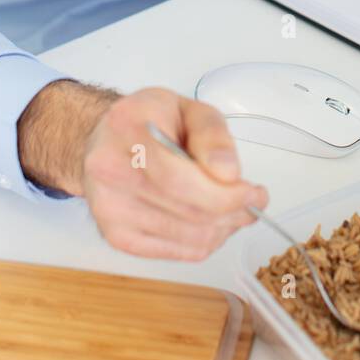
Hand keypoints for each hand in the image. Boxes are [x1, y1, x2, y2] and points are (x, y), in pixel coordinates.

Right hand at [18, 81, 267, 259]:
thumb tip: (229, 173)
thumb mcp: (188, 107)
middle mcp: (110, 172)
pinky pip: (175, 251)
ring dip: (222, 229)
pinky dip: (203, 242)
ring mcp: (109, 210)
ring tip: (234, 211)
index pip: (180, 179)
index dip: (226, 194)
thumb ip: (213, 134)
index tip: (254, 193)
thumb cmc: (150, 120)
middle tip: (253, 203)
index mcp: (127, 130)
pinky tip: (211, 224)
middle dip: (232, 212)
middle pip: (187, 211)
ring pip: (186, 237)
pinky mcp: (116, 236)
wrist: (105, 139)